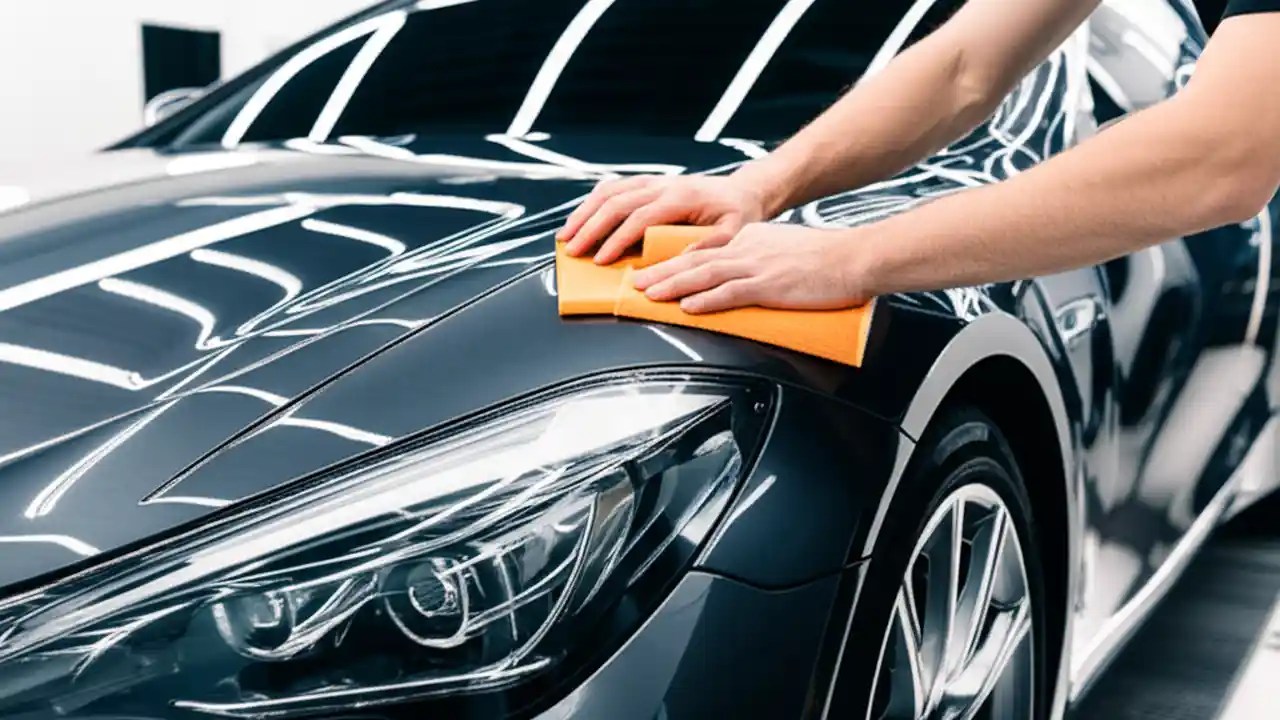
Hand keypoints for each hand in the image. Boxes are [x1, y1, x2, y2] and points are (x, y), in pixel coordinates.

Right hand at [557, 175, 767, 264]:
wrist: (742, 192)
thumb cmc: (736, 215)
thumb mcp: (734, 234)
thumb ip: (708, 245)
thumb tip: (680, 257)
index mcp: (681, 197)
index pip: (639, 217)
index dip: (617, 239)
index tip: (602, 260)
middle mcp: (662, 185)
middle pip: (616, 202)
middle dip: (590, 227)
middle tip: (572, 250)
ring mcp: (652, 181)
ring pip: (609, 192)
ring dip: (584, 214)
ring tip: (566, 237)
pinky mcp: (647, 183)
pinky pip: (613, 189)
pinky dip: (592, 204)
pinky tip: (581, 220)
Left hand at [632, 223, 870, 313]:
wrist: (853, 259)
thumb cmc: (826, 260)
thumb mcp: (784, 251)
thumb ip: (759, 262)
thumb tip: (742, 281)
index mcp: (751, 241)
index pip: (704, 252)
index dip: (674, 263)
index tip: (653, 271)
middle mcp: (748, 250)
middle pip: (695, 261)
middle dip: (661, 274)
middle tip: (636, 283)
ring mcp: (757, 267)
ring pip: (704, 275)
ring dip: (673, 286)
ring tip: (649, 295)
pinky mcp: (769, 286)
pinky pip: (730, 293)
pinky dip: (705, 300)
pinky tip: (688, 307)